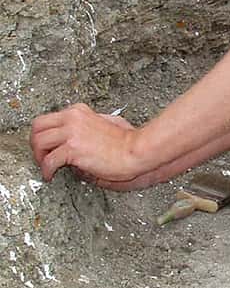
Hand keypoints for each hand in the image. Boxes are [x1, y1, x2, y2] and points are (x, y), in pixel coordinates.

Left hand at [30, 104, 145, 183]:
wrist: (137, 151)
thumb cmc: (128, 142)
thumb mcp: (108, 122)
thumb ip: (93, 123)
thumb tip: (84, 134)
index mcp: (79, 112)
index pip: (49, 118)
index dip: (44, 133)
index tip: (47, 144)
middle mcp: (72, 119)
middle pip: (37, 127)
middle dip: (35, 143)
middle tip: (41, 155)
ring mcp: (71, 134)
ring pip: (39, 142)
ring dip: (39, 156)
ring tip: (45, 166)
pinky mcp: (72, 150)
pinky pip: (49, 160)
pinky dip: (46, 170)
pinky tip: (50, 175)